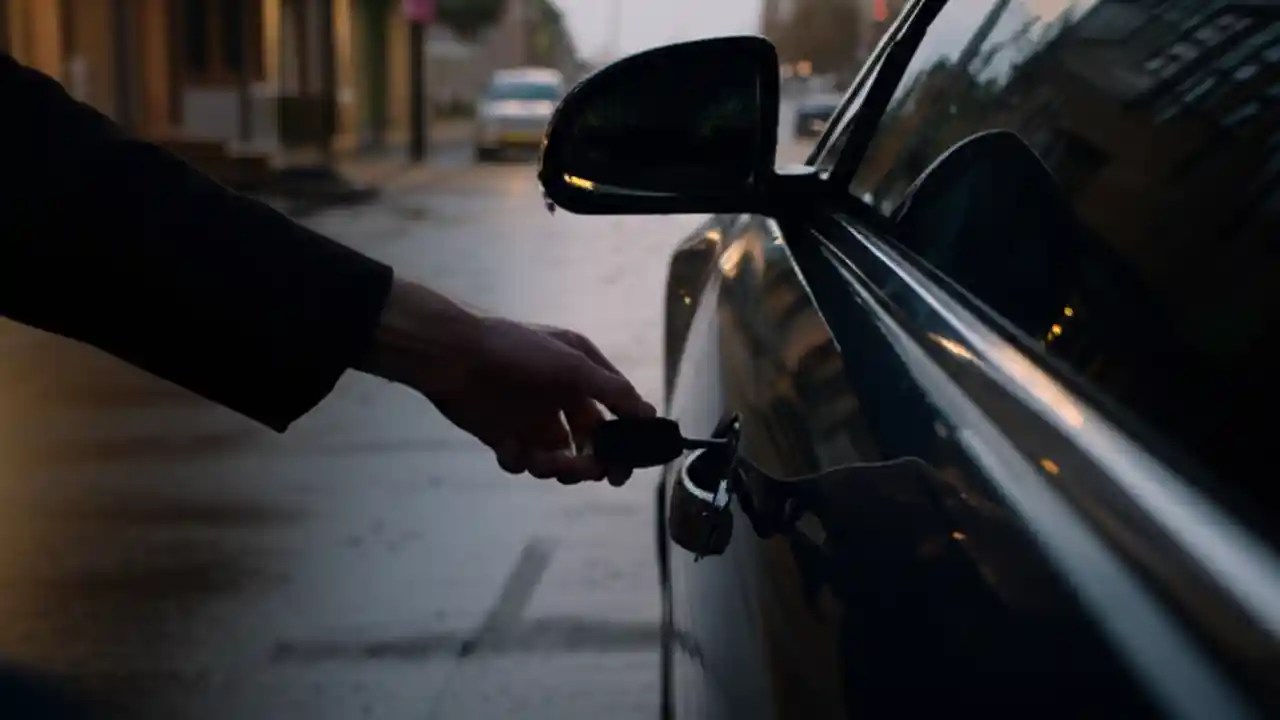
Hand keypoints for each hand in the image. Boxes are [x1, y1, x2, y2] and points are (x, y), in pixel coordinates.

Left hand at [358, 279, 655, 484]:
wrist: (452, 356)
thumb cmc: (517, 352)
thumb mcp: (573, 366)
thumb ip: (613, 392)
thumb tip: (650, 415)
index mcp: (581, 376)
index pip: (614, 414)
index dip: (624, 441)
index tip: (628, 467)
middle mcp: (560, 398)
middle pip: (589, 443)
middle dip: (592, 461)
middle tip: (592, 472)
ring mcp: (531, 418)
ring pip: (558, 458)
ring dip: (558, 466)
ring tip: (547, 462)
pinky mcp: (502, 435)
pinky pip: (522, 461)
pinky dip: (521, 462)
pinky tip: (510, 449)